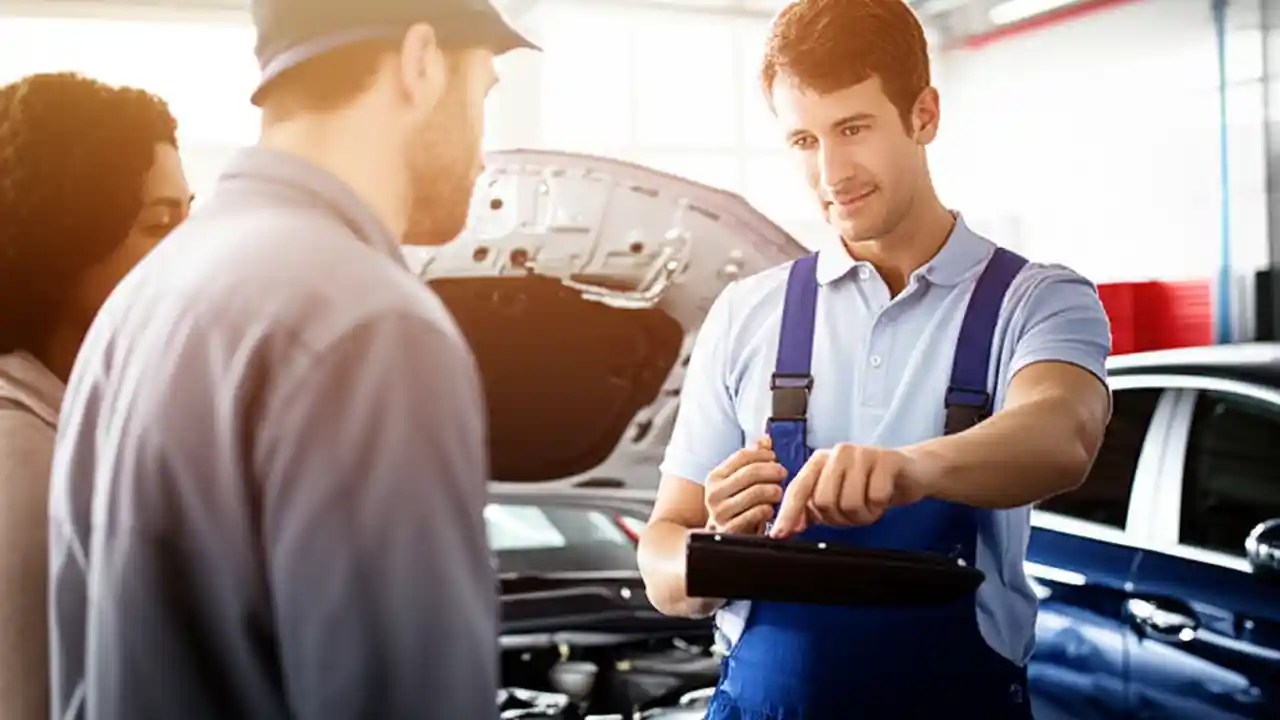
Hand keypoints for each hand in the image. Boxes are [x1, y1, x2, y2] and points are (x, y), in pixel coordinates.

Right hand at [703, 436, 786, 533]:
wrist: (722, 535)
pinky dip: (768, 509)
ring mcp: (721, 512)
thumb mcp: (738, 480)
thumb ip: (751, 459)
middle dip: (772, 471)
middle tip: (783, 473)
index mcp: (715, 477)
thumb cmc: (735, 504)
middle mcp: (714, 493)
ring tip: (778, 493)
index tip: (774, 457)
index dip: (763, 454)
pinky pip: (757, 513)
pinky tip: (770, 509)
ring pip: (756, 492)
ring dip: (774, 490)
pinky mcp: (730, 529)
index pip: (742, 456)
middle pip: (751, 472)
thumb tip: (765, 439)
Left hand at [769, 444, 929, 538]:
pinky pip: (876, 497)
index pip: (798, 489)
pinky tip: (884, 497)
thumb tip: (790, 528)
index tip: (780, 535)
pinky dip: (880, 506)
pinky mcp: (887, 459)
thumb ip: (811, 510)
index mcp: (820, 461)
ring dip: (863, 515)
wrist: (912, 472)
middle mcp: (837, 453)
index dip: (788, 514)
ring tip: (870, 504)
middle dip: (840, 518)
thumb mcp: (838, 496)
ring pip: (850, 502)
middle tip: (854, 513)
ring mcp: (862, 453)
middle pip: (824, 501)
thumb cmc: (870, 485)